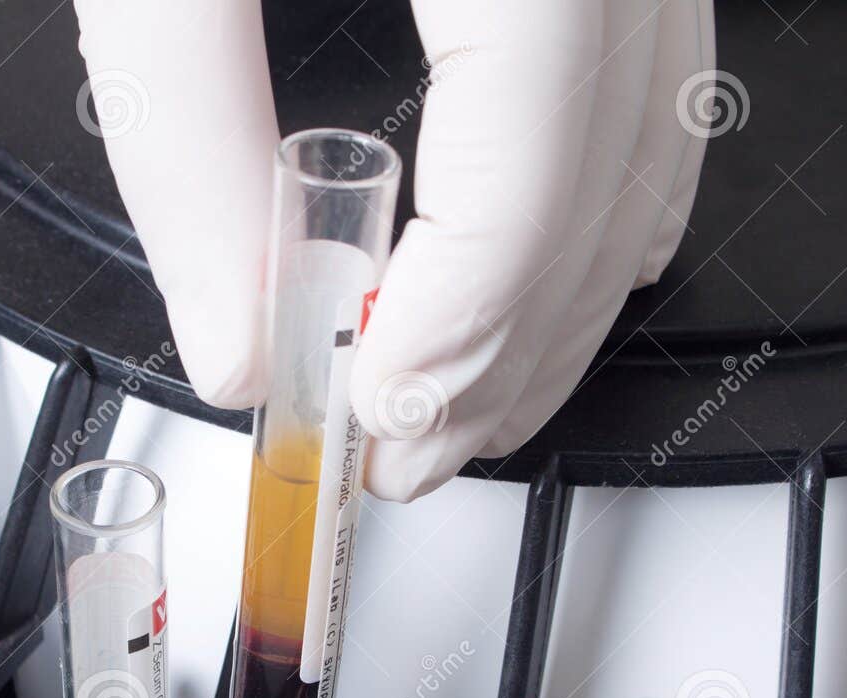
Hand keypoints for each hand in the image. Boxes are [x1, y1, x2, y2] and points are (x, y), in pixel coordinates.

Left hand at [74, 1, 713, 500]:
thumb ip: (184, 143)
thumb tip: (237, 337)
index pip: (540, 155)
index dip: (471, 314)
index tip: (382, 410)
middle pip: (604, 179)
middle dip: (506, 353)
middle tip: (407, 458)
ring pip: (651, 152)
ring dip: (558, 307)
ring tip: (461, 408)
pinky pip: (662, 90)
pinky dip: (608, 211)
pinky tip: (556, 285)